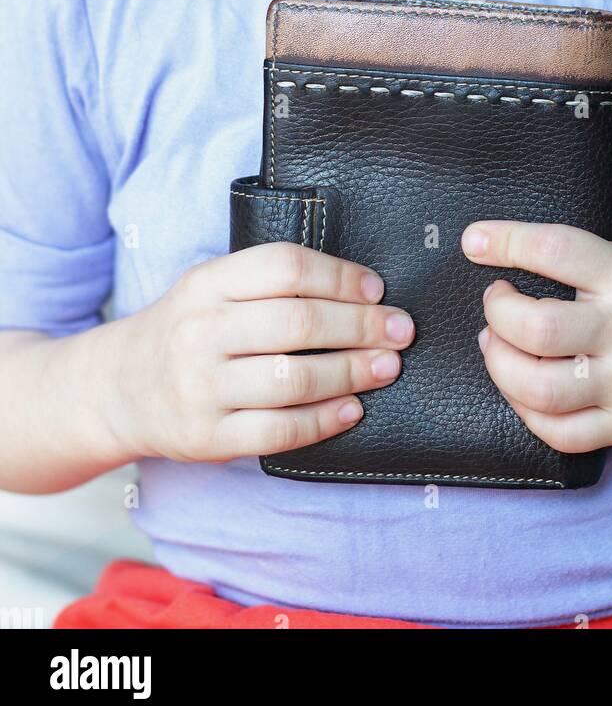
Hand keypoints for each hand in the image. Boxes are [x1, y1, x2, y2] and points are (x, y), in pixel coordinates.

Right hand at [107, 241, 414, 464]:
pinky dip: (324, 421)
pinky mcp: (207, 438)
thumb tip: (361, 288)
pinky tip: (353, 409)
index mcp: (206, 283)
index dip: (340, 276)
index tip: (377, 289)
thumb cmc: (187, 329)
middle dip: (361, 327)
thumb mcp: (211, 287)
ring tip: (387, 367)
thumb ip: (269, 282)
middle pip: (298, 323)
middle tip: (401, 330)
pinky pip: (278, 432)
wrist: (118, 388)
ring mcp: (201, 388)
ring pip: (293, 380)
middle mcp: (200, 332)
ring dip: (352, 373)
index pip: (285, 267)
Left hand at [460, 221, 611, 453]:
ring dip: (500, 364)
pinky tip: (523, 388)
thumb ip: (605, 249)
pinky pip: (562, 434)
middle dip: (496, 311)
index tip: (474, 240)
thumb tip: (541, 245)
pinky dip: (527, 413)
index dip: (505, 241)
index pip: (554, 250)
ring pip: (539, 387)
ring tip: (497, 343)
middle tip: (497, 299)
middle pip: (535, 327)